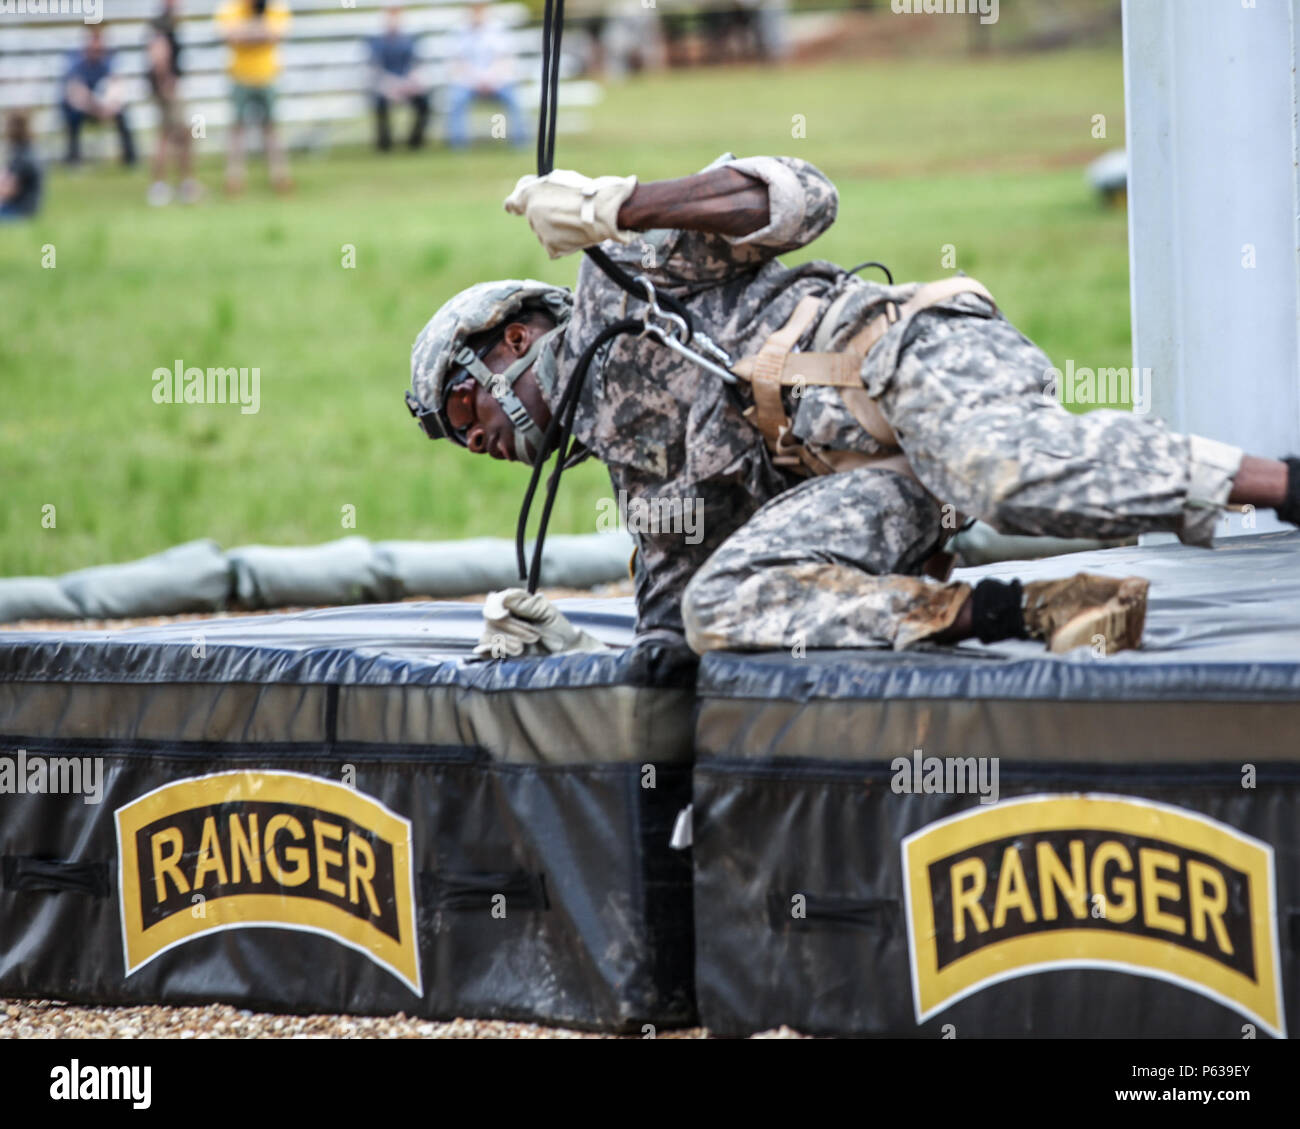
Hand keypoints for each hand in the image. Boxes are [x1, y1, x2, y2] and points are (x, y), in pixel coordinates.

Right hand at [472, 588, 608, 658]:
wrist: (561, 650)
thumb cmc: (557, 628)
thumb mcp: (548, 613)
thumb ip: (529, 604)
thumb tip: (506, 597)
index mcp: (513, 601)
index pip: (494, 601)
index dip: (497, 608)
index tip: (504, 615)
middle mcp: (501, 614)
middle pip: (491, 619)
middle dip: (513, 630)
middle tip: (534, 636)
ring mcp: (497, 631)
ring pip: (488, 634)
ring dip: (508, 643)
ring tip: (525, 646)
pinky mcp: (496, 647)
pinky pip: (484, 648)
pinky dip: (496, 651)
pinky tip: (511, 652)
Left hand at [503, 168, 637, 258]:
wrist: (604, 210)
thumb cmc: (589, 190)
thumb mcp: (562, 178)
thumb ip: (544, 187)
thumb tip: (533, 190)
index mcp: (531, 193)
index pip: (512, 204)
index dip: (515, 206)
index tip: (515, 210)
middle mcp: (531, 212)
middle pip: (534, 219)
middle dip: (548, 217)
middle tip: (568, 212)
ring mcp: (540, 231)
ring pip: (545, 234)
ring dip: (557, 231)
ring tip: (577, 222)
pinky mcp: (551, 247)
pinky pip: (554, 248)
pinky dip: (564, 244)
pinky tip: (576, 235)